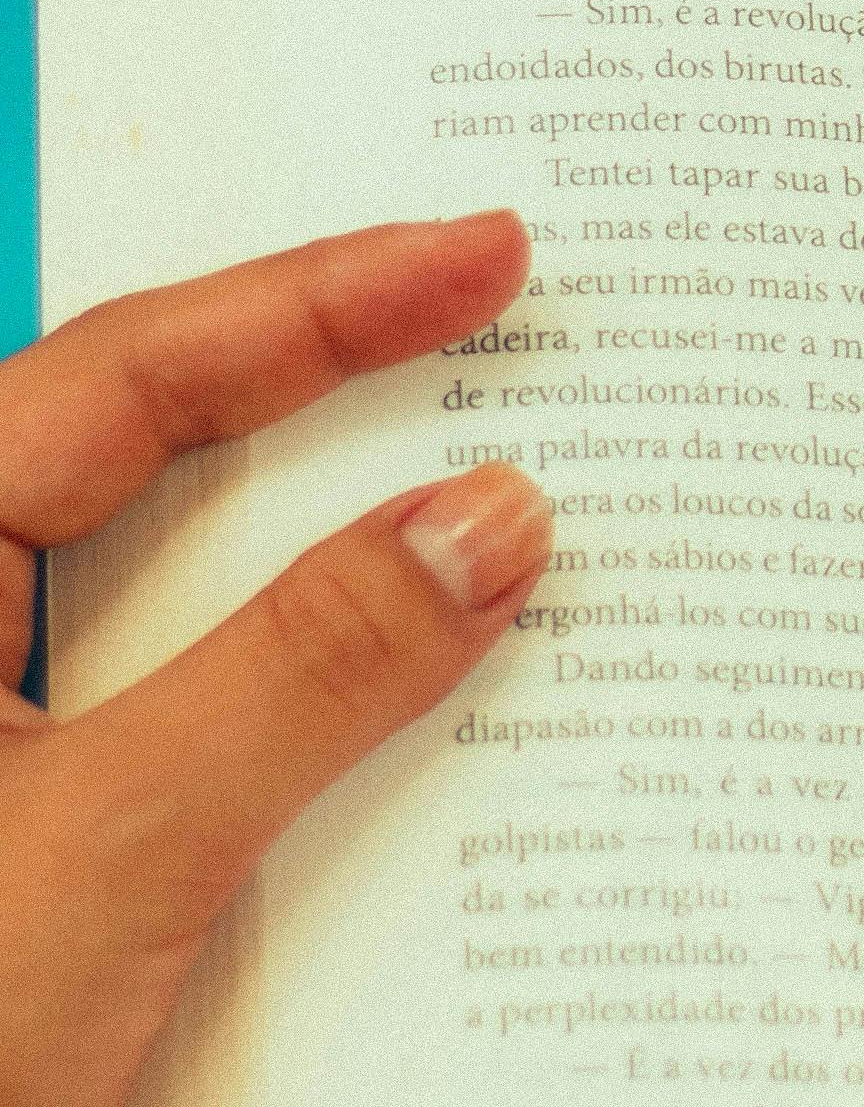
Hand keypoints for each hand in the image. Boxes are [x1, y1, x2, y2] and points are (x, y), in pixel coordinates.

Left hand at [0, 215, 549, 1106]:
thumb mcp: (114, 853)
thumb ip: (305, 667)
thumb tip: (489, 513)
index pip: (124, 372)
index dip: (321, 301)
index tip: (489, 253)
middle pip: (129, 460)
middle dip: (324, 404)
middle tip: (505, 342)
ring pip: (145, 607)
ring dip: (312, 576)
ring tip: (492, 529)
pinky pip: (149, 733)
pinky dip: (275, 715)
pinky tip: (395, 738)